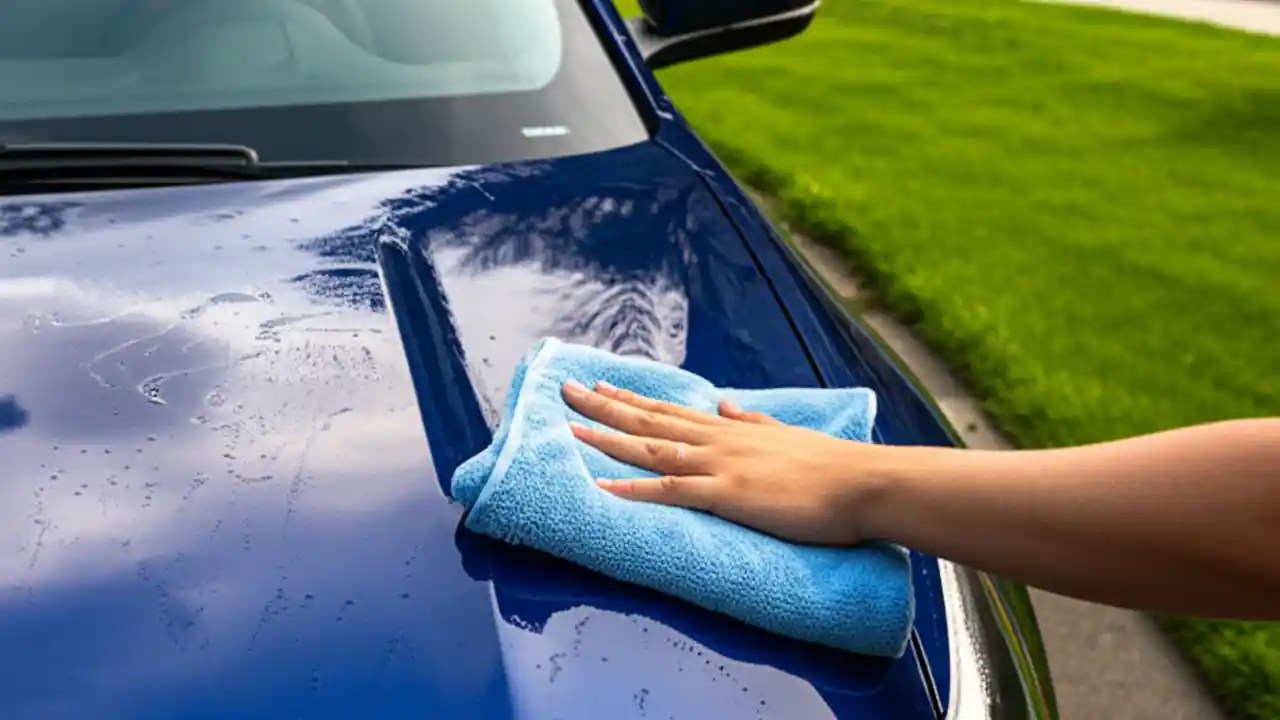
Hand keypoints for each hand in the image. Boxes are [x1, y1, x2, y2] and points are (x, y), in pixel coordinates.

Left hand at [561, 380, 889, 545]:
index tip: (599, 387)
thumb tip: (725, 403)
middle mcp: (717, 440)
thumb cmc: (830, 466)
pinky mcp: (728, 495)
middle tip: (563, 391)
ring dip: (608, 440)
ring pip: (651, 450)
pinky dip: (634, 488)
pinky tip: (603, 486)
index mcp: (730, 430)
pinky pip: (671, 492)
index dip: (630, 399)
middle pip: (649, 422)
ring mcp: (720, 466)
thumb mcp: (785, 434)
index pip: (669, 411)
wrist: (861, 484)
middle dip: (603, 407)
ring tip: (570, 429)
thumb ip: (751, 420)